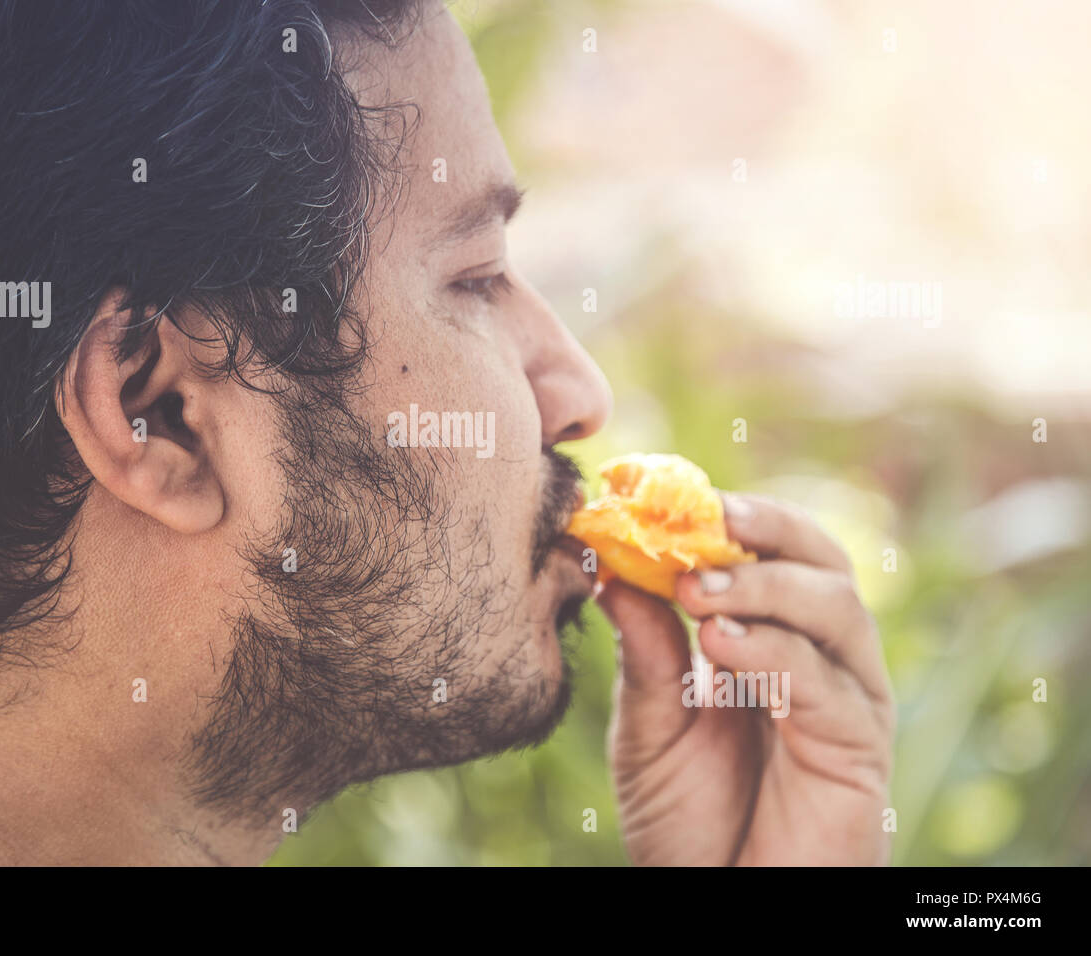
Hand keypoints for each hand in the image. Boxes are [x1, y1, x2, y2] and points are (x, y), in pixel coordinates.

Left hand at [596, 493, 894, 864]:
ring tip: (696, 592)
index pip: (770, 554)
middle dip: (767, 530)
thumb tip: (611, 569)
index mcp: (774, 642)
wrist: (716, 904)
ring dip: (765, 587)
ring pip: (837, 609)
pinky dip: (777, 653)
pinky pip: (829, 684)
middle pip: (824, 562)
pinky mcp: (860, 751)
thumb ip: (644, 652)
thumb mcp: (648, 725)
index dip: (728, 518)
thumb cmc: (689, 821)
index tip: (664, 494)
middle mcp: (822, 661)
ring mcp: (848, 702)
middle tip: (703, 520)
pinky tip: (723, 644)